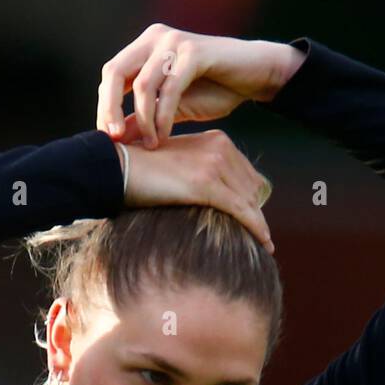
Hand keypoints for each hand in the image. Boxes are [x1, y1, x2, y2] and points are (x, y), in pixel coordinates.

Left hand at [96, 24, 292, 149]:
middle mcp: (155, 38)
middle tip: (116, 141)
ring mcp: (174, 42)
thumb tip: (118, 138)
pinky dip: (164, 117)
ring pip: (142, 85)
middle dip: (111, 110)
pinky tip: (166, 135)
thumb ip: (144, 118)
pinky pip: (170, 89)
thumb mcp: (171, 108)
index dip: (104, 107)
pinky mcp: (194, 53)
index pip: (111, 76)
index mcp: (145, 48)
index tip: (109, 139)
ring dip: (144, 121)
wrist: (253, 76)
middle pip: (114, 73)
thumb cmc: (214, 89)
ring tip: (153, 145)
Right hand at [111, 131, 274, 254]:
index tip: (256, 219)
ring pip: (249, 201)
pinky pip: (241, 210)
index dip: (253, 198)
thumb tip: (209, 195)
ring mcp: (215, 164)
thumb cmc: (142, 172)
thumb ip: (198, 172)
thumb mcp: (178, 165)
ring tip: (265, 245)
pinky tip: (265, 244)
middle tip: (263, 238)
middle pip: (253, 188)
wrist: (119, 169)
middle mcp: (220, 147)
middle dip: (258, 213)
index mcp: (216, 140)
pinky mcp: (207, 184)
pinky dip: (256, 228)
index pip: (247, 173)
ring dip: (259, 225)